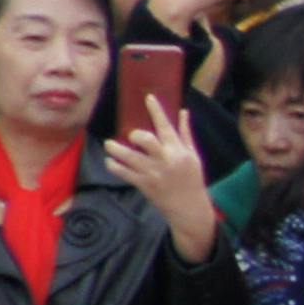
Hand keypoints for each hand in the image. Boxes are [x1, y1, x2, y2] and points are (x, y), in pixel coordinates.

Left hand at [108, 110, 218, 257]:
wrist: (189, 207)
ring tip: (109, 145)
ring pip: (129, 157)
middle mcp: (165, 160)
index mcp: (179, 151)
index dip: (156, 110)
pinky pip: (123, 172)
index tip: (148, 97)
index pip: (166, 126)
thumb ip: (185, 133)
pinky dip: (114, 166)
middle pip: (146, 140)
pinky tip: (111, 162)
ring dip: (115, 150)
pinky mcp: (144, 184)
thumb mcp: (193, 155)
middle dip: (135, 136)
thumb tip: (183, 111)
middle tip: (128, 137)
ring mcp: (153, 173)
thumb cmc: (191, 179)